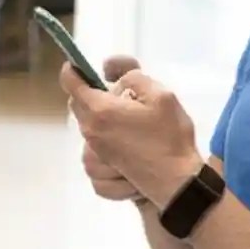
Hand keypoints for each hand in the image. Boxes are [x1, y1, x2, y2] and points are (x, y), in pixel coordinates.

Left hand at [61, 63, 203, 205]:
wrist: (177, 183)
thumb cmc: (169, 137)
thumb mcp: (159, 95)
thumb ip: (133, 77)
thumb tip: (114, 78)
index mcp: (101, 110)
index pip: (72, 83)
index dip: (72, 70)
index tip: (75, 65)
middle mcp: (91, 130)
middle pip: (78, 103)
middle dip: (89, 92)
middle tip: (115, 92)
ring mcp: (95, 150)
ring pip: (85, 123)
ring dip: (97, 115)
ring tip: (125, 118)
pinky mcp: (102, 165)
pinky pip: (93, 145)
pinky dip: (103, 139)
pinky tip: (124, 140)